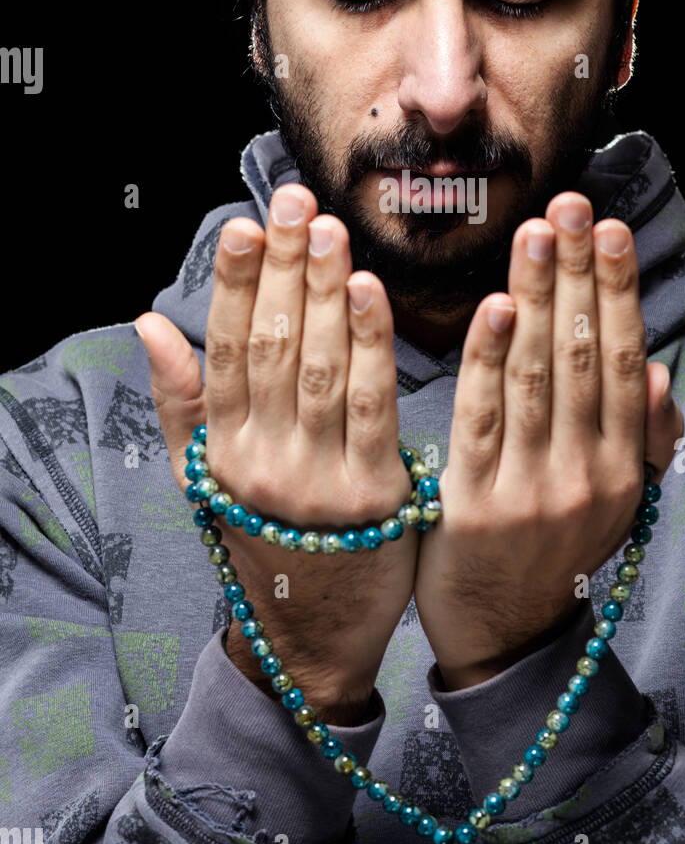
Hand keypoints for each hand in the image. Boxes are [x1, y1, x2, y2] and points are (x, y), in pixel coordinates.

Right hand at [135, 184, 417, 722]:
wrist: (312, 643)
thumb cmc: (263, 546)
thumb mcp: (206, 479)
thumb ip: (182, 401)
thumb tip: (151, 322)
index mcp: (222, 451)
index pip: (225, 350)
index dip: (236, 284)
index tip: (247, 225)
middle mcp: (263, 461)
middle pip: (274, 346)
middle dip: (285, 268)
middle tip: (296, 200)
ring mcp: (317, 480)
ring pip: (320, 367)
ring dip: (325, 292)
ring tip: (330, 228)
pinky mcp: (375, 497)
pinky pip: (372, 408)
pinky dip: (371, 346)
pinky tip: (370, 292)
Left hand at [412, 192, 683, 689]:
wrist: (505, 639)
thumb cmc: (556, 553)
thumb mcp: (617, 504)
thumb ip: (645, 441)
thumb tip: (663, 376)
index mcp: (623, 467)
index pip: (625, 361)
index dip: (618, 291)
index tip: (608, 231)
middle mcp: (586, 473)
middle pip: (585, 355)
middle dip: (578, 273)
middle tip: (571, 205)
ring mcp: (531, 488)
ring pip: (538, 374)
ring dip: (539, 296)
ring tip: (537, 232)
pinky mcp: (473, 503)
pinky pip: (481, 418)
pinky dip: (490, 360)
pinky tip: (496, 307)